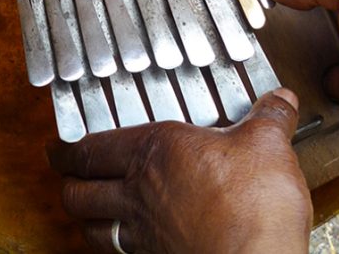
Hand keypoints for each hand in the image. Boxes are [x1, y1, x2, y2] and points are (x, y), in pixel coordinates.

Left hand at [48, 90, 311, 253]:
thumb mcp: (268, 144)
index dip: (67, 148)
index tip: (58, 147)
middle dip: (68, 184)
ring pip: (93, 229)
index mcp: (155, 151)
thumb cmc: (252, 204)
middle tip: (68, 176)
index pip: (92, 148)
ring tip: (90, 211)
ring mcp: (145, 235)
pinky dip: (118, 246)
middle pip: (79, 193)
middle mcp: (139, 193)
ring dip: (86, 219)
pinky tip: (132, 242)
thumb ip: (270, 118)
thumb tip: (280, 100)